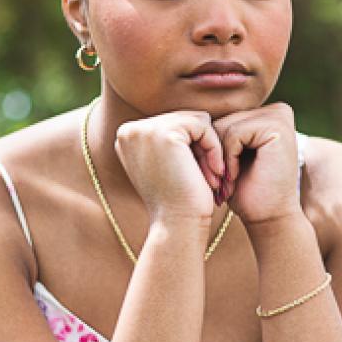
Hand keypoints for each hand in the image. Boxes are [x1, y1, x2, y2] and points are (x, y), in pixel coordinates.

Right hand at [113, 110, 223, 225]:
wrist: (177, 224)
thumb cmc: (178, 200)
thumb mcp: (167, 164)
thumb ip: (170, 139)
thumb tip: (197, 116)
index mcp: (126, 137)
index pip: (171, 123)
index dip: (191, 147)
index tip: (197, 175)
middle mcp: (129, 130)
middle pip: (183, 118)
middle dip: (200, 147)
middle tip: (209, 177)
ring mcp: (144, 130)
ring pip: (195, 120)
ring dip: (208, 148)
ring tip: (211, 175)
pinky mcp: (164, 133)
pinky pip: (202, 126)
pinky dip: (214, 148)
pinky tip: (214, 172)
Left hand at [206, 103, 301, 225]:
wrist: (269, 218)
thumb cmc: (246, 192)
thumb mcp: (230, 158)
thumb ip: (221, 133)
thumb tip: (190, 116)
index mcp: (267, 115)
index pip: (224, 120)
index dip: (214, 149)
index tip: (215, 174)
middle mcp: (276, 111)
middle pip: (223, 121)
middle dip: (216, 154)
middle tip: (219, 181)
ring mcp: (279, 116)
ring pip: (225, 127)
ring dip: (220, 158)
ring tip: (227, 181)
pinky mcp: (276, 127)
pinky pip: (234, 134)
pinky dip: (229, 158)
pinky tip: (235, 176)